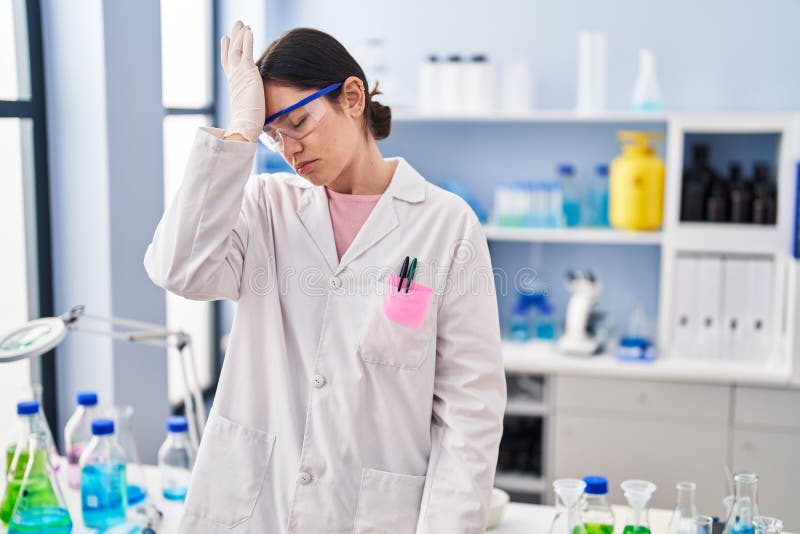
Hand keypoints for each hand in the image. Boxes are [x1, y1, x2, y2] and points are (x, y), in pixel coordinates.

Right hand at [221, 21, 264, 142]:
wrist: (246, 125)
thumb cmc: (249, 123)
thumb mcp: (249, 107)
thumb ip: (251, 100)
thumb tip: (255, 108)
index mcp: (235, 84)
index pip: (229, 63)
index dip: (227, 50)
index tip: (226, 39)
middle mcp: (234, 77)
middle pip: (231, 52)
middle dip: (234, 37)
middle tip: (237, 25)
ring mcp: (239, 74)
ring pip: (237, 49)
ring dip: (240, 35)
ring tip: (243, 24)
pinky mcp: (248, 73)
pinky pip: (246, 52)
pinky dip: (247, 40)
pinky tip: (249, 31)